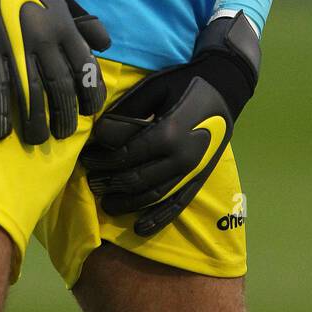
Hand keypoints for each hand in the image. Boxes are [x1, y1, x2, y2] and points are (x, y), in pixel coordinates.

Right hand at [0, 0, 109, 143]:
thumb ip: (84, 24)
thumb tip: (106, 45)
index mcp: (65, 28)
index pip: (84, 69)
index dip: (90, 95)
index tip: (89, 113)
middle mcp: (45, 41)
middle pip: (59, 87)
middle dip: (63, 116)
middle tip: (62, 134)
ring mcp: (16, 48)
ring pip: (30, 93)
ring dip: (34, 121)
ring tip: (37, 139)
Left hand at [79, 12, 259, 235]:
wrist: (224, 89)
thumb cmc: (185, 83)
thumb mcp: (154, 87)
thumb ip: (128, 110)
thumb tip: (101, 132)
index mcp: (168, 133)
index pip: (125, 154)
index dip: (101, 158)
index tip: (86, 156)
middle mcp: (181, 158)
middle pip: (135, 178)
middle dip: (109, 181)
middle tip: (91, 180)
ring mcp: (191, 172)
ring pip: (152, 197)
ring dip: (126, 203)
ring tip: (106, 203)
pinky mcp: (199, 179)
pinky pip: (177, 205)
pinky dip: (158, 219)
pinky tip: (140, 228)